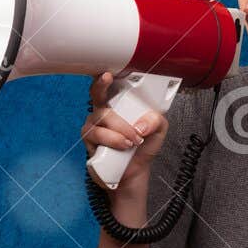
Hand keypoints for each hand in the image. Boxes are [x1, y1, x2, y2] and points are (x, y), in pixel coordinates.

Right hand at [81, 71, 168, 190]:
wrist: (134, 172)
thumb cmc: (142, 147)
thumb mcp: (158, 130)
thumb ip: (156, 120)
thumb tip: (140, 124)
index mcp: (115, 105)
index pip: (105, 87)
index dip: (102, 80)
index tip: (107, 75)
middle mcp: (101, 113)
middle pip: (98, 98)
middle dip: (110, 101)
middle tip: (132, 123)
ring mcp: (93, 126)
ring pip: (102, 119)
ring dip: (121, 131)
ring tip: (134, 142)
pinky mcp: (88, 142)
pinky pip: (98, 136)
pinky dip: (113, 141)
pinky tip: (123, 148)